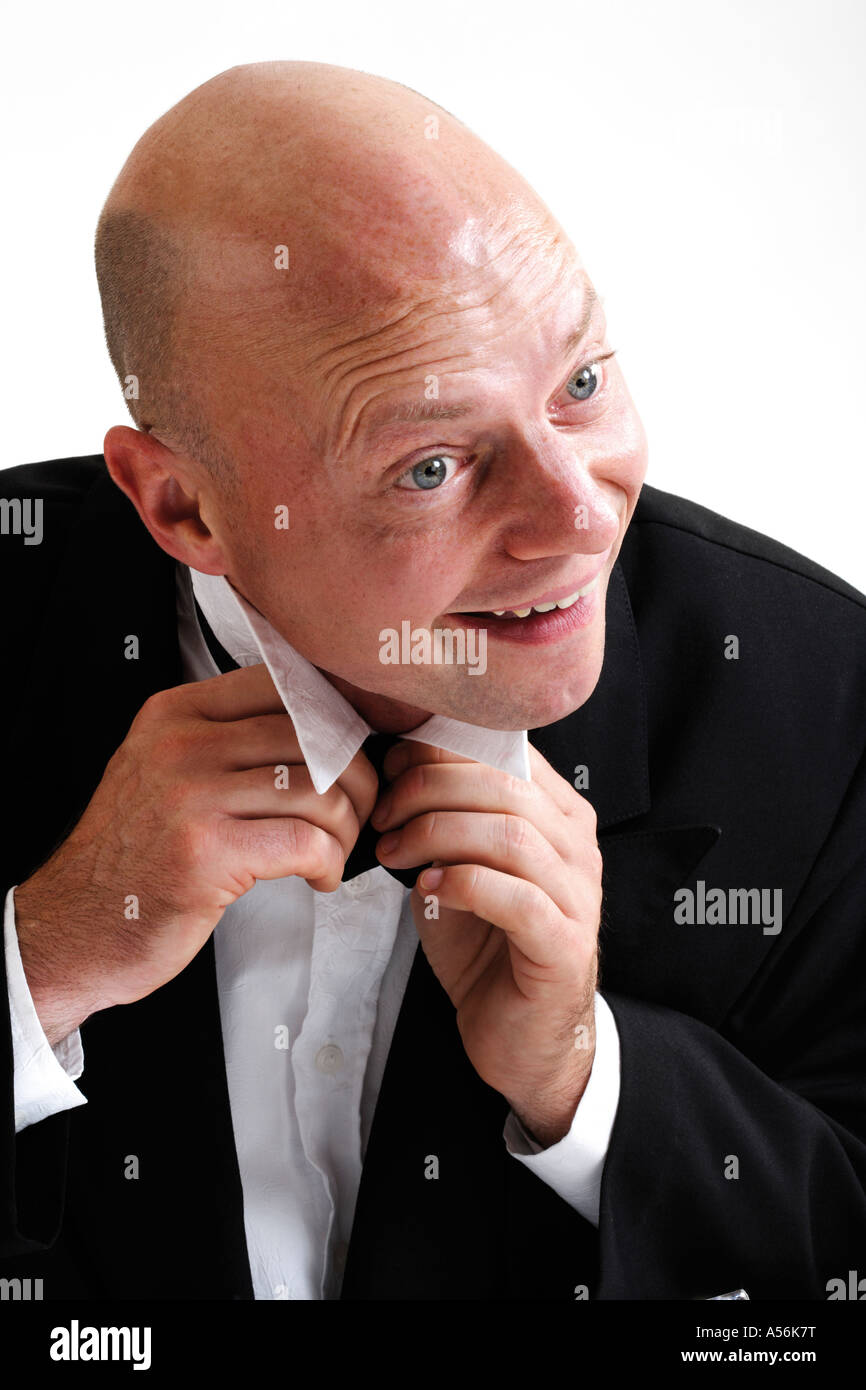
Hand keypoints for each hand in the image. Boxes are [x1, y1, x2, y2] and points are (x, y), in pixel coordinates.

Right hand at [14, 664, 377, 1043]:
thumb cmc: (135, 856)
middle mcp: (182, 744)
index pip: (283, 686)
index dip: (336, 719)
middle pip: (313, 738)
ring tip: (332, 851)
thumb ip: (226, 739)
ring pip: (319, 790)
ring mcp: (192, 796)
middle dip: (356, 780)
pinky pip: (306, 842)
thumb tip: (323, 726)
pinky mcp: (207, 852)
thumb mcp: (164, 770)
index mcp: (175, 713)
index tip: (352, 753)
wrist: (78, 925)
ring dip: (346, 829)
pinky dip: (329, 863)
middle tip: (356, 813)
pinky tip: (319, 876)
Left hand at [371, 741, 601, 1146]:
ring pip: (511, 835)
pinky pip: (516, 897)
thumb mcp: (458, 866)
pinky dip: (463, 882)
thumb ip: (443, 819)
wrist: (521, 1036)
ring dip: (438, 833)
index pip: (508, 752)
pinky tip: (427, 886)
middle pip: (506, 786)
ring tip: (394, 849)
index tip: (390, 767)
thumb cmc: (486, 946)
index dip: (442, 750)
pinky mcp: (565, 944)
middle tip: (384, 812)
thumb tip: (394, 772)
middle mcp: (578, 846)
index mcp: (558, 813)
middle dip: (430, 788)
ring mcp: (579, 895)